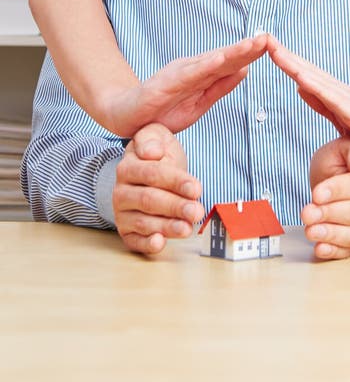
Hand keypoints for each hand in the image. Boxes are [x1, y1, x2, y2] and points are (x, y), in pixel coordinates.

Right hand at [106, 35, 268, 136]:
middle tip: (269, 37)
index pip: (232, 63)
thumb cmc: (162, 111)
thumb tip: (246, 71)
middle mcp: (192, 69)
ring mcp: (178, 74)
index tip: (274, 44)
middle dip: (247, 47)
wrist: (125, 117)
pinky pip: (187, 75)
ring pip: (210, 62)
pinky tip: (219, 59)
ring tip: (251, 45)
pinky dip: (204, 66)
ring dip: (231, 52)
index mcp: (203, 75)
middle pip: (225, 58)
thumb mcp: (199, 104)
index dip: (252, 53)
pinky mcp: (164, 84)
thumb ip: (221, 87)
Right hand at [113, 122, 203, 254]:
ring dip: (167, 227)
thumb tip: (151, 152)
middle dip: (175, 207)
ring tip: (187, 228)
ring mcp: (122, 213)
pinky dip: (146, 245)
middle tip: (196, 211)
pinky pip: (134, 242)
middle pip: (149, 200)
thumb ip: (151, 139)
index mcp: (127, 167)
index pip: (152, 174)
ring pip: (144, 223)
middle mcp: (121, 192)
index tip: (196, 188)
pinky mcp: (127, 232)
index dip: (175, 181)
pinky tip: (160, 243)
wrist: (148, 172)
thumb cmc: (158, 155)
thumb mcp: (156, 136)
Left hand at [268, 37, 349, 171]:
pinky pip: (334, 102)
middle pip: (309, 71)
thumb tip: (300, 86)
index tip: (265, 46)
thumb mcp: (344, 120)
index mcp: (337, 96)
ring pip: (318, 81)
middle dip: (286, 55)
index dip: (286, 60)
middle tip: (263, 36)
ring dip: (296, 65)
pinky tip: (301, 79)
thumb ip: (323, 104)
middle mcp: (344, 93)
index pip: (307, 74)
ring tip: (275, 50)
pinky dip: (317, 88)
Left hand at [302, 138, 349, 259]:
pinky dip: (333, 252)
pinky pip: (348, 251)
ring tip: (310, 231)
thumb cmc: (339, 163)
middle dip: (328, 214)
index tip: (316, 194)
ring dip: (330, 234)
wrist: (333, 178)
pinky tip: (320, 248)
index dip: (335, 191)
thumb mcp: (343, 149)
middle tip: (307, 212)